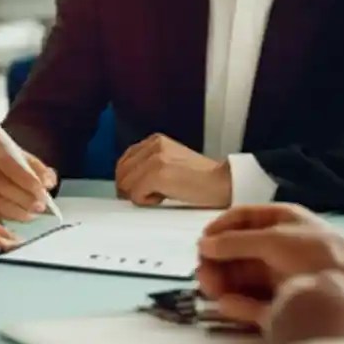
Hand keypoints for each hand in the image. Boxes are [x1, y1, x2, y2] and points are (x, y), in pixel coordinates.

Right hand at [0, 135, 56, 221]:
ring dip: (16, 210)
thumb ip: (38, 168)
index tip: (42, 191)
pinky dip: (5, 216)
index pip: (8, 163)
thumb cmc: (7, 157)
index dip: (26, 180)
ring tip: (32, 214)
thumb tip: (48, 182)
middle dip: (23, 198)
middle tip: (39, 206)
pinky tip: (19, 217)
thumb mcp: (24, 156)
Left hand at [115, 134, 230, 206]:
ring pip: (125, 184)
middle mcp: (153, 145)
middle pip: (121, 173)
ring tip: (161, 196)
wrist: (223, 183)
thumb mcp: (172, 162)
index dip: (127, 180)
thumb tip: (126, 184)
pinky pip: (136, 195)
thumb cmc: (201, 179)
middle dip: (130, 189)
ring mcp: (154, 158)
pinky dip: (147, 202)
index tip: (137, 192)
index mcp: (155, 140)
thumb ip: (149, 165)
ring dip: (139, 196)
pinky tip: (164, 198)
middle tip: (148, 198)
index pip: (124, 161)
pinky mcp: (157, 173)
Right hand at [196, 204, 343, 323]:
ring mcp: (281, 275)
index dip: (218, 229)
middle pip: (236, 252)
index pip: (240, 219)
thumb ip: (237, 242)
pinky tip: (226, 305)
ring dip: (222, 284)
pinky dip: (237, 304)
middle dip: (216, 262)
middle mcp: (279, 246)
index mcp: (281, 222)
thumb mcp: (275, 240)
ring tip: (213, 292)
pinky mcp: (284, 302)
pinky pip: (253, 302)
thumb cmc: (324, 255)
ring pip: (240, 279)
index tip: (201, 245)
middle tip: (204, 277)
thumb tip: (204, 244)